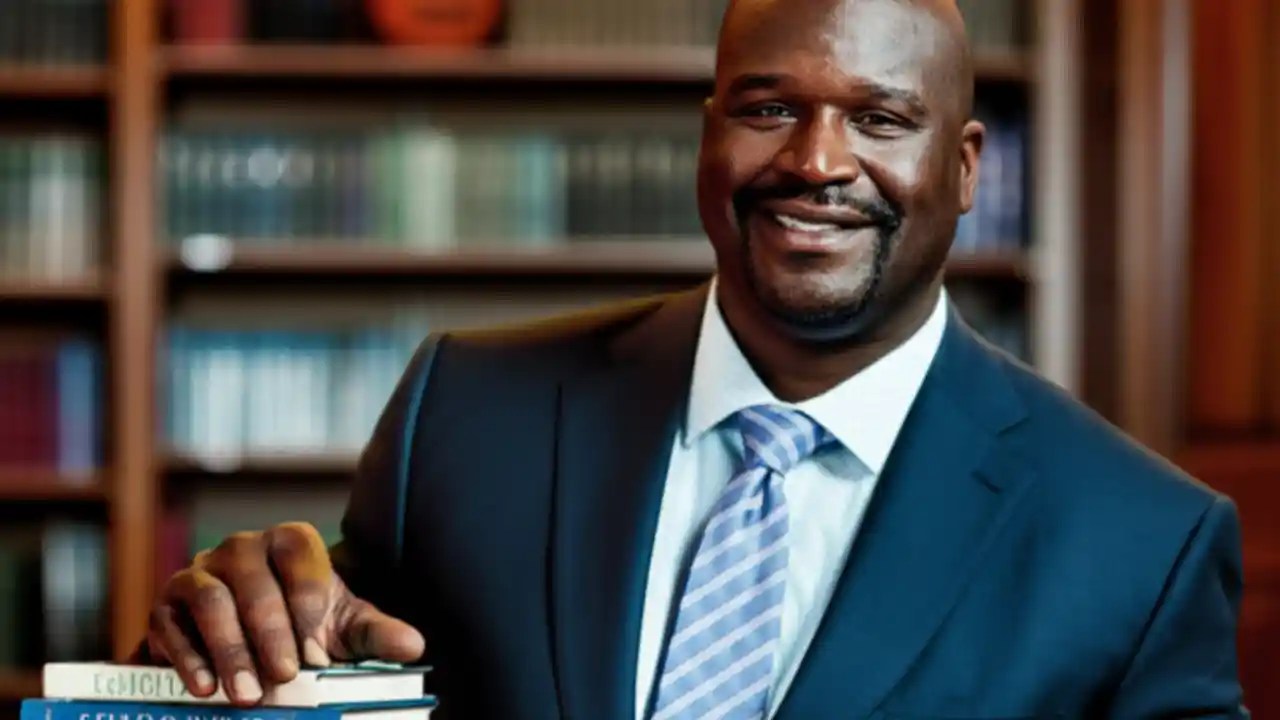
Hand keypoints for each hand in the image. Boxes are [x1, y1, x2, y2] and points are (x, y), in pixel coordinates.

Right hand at [142, 522, 424, 704]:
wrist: (250, 644)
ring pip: (210, 599)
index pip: (298, 554)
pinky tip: (205, 688)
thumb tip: (414, 646)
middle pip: (253, 582)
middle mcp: (242, 548)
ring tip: (246, 693)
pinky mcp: (167, 604)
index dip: (307, 603)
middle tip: (284, 677)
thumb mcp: (343, 628)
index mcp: (289, 542)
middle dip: (269, 633)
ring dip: (229, 649)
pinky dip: (187, 657)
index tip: (317, 653)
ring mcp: (200, 571)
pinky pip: (169, 623)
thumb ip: (376, 633)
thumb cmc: (304, 627)